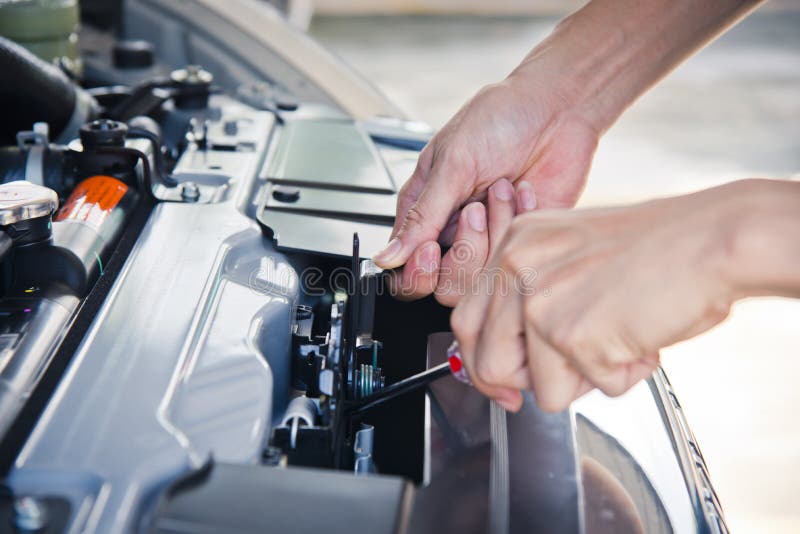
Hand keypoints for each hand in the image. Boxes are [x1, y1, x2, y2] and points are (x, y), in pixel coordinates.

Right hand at [375, 77, 599, 304]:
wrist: (557, 107)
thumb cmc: (499, 120)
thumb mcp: (452, 163)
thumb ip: (421, 217)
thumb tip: (385, 259)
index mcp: (424, 214)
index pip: (405, 274)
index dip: (416, 274)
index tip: (431, 249)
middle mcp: (454, 233)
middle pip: (444, 287)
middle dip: (463, 253)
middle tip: (474, 211)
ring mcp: (491, 240)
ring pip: (483, 279)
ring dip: (495, 231)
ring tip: (501, 188)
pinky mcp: (524, 240)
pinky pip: (519, 259)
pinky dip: (521, 221)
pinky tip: (524, 191)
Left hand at [450, 181, 770, 412]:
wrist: (711, 239)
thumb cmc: (659, 251)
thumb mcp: (574, 257)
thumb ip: (535, 299)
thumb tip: (515, 366)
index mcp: (515, 243)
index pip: (466, 319)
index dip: (483, 362)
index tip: (506, 384)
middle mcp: (517, 266)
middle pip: (485, 361)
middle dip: (522, 385)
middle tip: (564, 379)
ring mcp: (538, 299)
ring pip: (536, 387)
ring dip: (582, 379)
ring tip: (619, 341)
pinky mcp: (569, 333)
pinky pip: (586, 390)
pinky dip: (622, 376)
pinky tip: (640, 339)